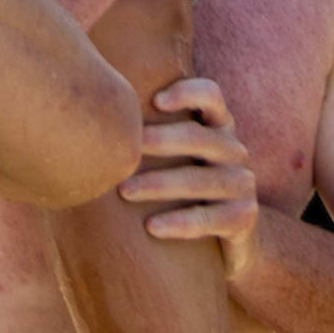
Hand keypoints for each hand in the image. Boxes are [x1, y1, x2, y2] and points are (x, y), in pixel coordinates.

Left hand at [115, 79, 260, 287]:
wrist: (226, 239)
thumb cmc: (183, 187)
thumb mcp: (174, 156)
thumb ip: (148, 132)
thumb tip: (90, 110)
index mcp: (218, 125)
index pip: (210, 95)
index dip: (187, 93)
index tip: (154, 101)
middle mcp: (233, 150)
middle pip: (200, 137)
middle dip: (161, 141)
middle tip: (125, 148)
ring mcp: (242, 184)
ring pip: (201, 180)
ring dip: (160, 184)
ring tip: (124, 191)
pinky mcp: (243, 217)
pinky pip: (211, 219)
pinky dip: (180, 222)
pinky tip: (152, 227)